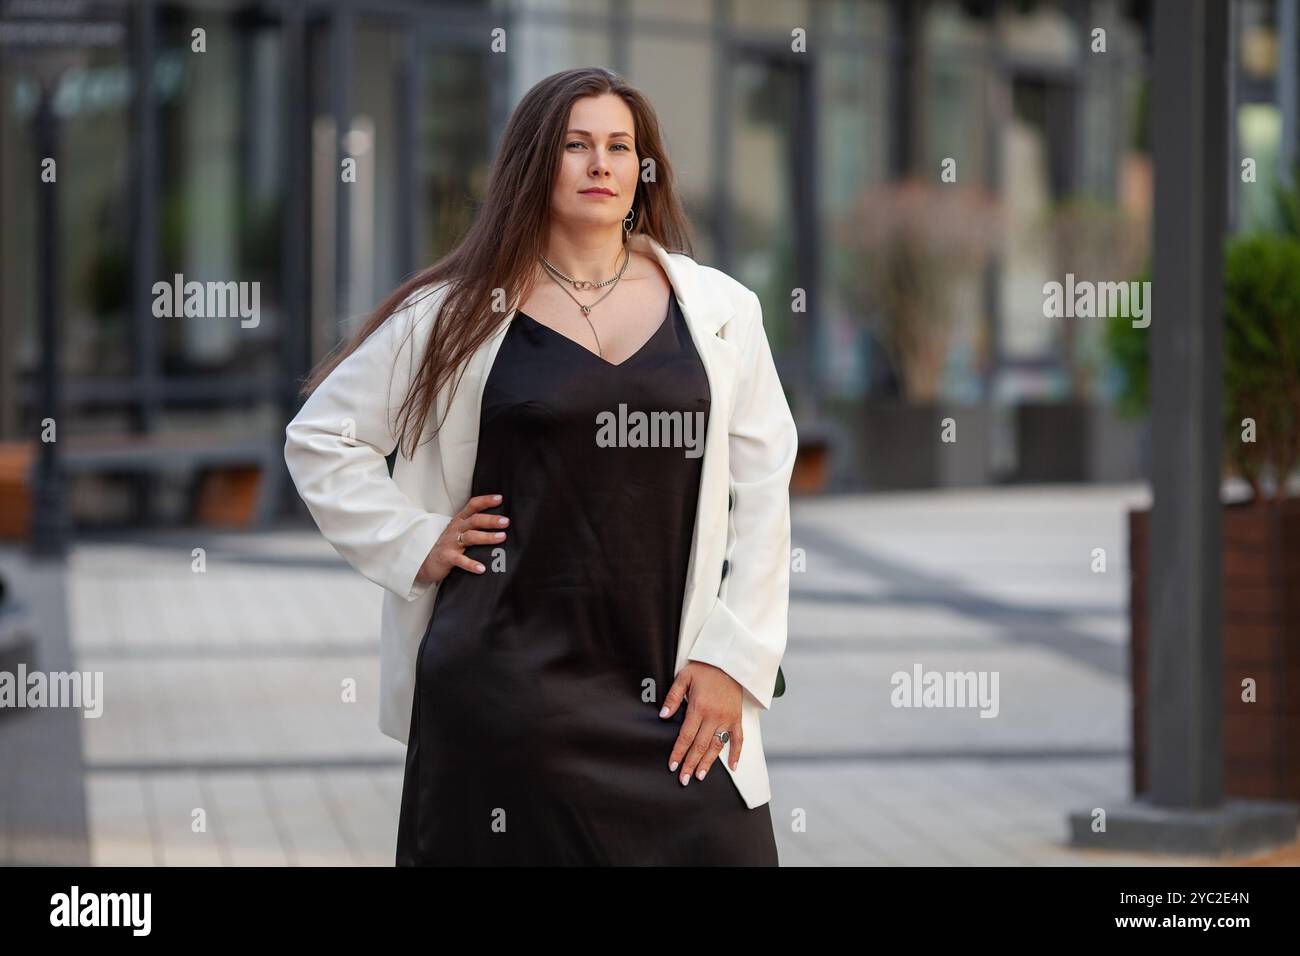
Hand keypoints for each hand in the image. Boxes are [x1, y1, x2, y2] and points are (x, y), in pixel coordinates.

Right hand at [415, 493, 508, 585]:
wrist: (427, 562)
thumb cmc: (449, 545)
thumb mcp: (460, 531)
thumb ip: (475, 526)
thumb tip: (501, 524)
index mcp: (460, 520)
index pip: (472, 505)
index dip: (485, 501)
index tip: (499, 498)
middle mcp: (456, 529)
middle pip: (475, 520)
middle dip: (491, 520)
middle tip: (506, 521)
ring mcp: (451, 543)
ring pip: (470, 537)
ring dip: (487, 537)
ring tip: (501, 538)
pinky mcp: (447, 557)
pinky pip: (460, 560)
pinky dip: (471, 564)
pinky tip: (481, 568)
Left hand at [659, 661, 743, 785]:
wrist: (729, 662)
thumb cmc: (704, 669)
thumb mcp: (683, 677)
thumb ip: (672, 698)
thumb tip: (663, 716)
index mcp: (699, 707)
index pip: (686, 736)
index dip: (678, 752)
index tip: (672, 766)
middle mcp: (714, 716)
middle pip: (700, 746)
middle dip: (690, 764)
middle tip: (683, 779)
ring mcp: (727, 719)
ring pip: (716, 746)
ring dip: (708, 763)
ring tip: (700, 776)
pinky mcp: (737, 719)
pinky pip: (738, 739)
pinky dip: (736, 754)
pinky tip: (732, 767)